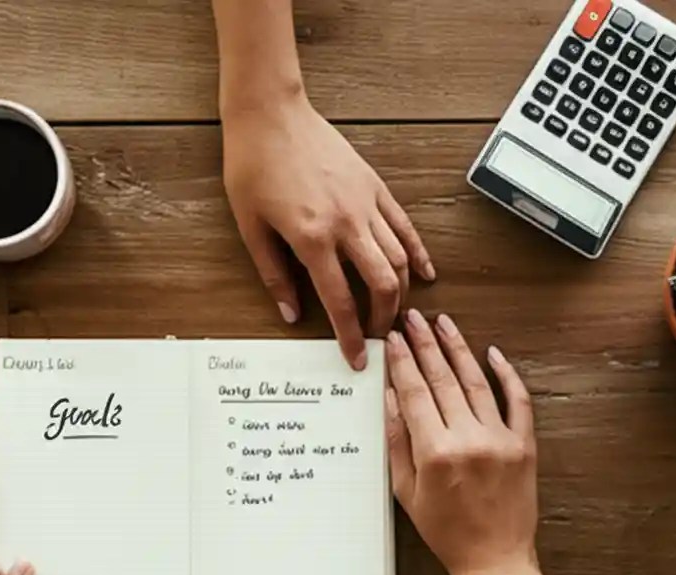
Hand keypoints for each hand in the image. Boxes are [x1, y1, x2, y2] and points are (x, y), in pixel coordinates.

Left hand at [221, 93, 434, 369]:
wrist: (270, 115)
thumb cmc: (253, 167)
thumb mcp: (250, 226)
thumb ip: (274, 274)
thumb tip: (291, 314)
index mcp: (311, 238)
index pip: (339, 301)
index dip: (350, 336)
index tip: (356, 359)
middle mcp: (346, 224)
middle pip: (382, 284)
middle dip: (384, 319)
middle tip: (379, 338)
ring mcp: (365, 203)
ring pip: (399, 258)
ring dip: (401, 291)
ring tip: (394, 312)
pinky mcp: (374, 187)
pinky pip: (404, 226)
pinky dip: (418, 253)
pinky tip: (425, 273)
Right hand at [384, 309, 537, 574]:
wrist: (495, 559)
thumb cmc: (446, 531)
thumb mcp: (406, 491)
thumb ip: (397, 441)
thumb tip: (389, 397)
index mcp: (435, 451)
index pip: (414, 392)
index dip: (402, 362)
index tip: (393, 338)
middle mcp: (469, 439)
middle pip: (443, 379)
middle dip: (425, 345)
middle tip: (414, 318)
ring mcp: (500, 439)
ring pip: (476, 382)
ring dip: (459, 349)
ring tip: (444, 324)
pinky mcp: (524, 445)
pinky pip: (518, 402)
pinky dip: (507, 375)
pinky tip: (493, 353)